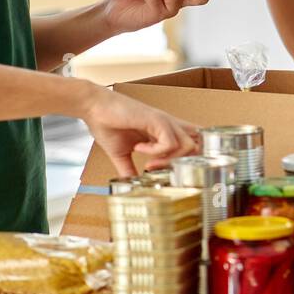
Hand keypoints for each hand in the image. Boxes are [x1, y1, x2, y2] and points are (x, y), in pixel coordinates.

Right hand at [79, 85, 199, 175]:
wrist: (94, 107)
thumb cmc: (108, 125)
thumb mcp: (121, 154)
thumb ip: (129, 169)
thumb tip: (131, 185)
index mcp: (165, 132)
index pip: (195, 144)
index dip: (188, 162)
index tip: (165, 174)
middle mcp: (170, 126)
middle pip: (199, 146)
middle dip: (183, 165)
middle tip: (159, 171)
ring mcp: (165, 122)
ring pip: (188, 146)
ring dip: (169, 161)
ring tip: (148, 164)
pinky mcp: (157, 120)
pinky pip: (170, 143)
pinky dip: (155, 152)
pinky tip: (139, 148)